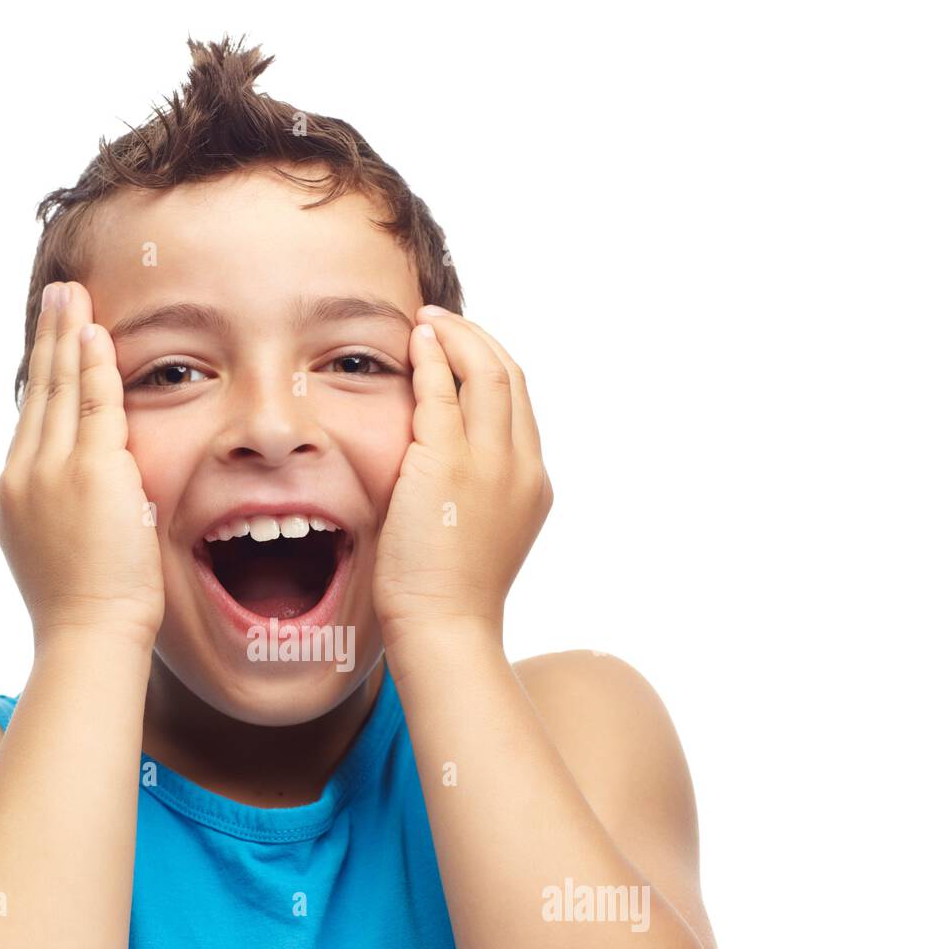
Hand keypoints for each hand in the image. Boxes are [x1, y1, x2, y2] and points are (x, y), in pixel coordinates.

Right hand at [0, 281, 164, 649]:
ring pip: (60, 391)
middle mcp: (22, 477)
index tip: (50, 343)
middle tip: (57, 297)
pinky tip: (97, 333)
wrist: (88, 634)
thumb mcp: (64, 551)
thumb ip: (69, 511)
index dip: (43, 378)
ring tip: (73, 297)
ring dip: (68, 337)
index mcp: (14, 497)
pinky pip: (93, 405)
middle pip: (37, 395)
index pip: (32, 423)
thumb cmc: (89, 610)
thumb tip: (91, 497)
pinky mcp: (87, 472)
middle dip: (49, 341)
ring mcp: (50, 472)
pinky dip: (95, 367)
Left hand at [372, 306, 551, 652]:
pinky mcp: (447, 464)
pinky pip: (442, 391)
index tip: (463, 352)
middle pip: (512, 377)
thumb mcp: (482, 535)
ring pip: (486, 372)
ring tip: (427, 321)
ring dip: (456, 337)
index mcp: (534, 483)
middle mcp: (522, 466)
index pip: (521, 405)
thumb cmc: (450, 596)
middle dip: (478, 340)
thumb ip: (480, 493)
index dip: (493, 366)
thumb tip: (451, 472)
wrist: (446, 627)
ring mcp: (489, 463)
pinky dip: (430, 359)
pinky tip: (414, 344)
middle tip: (444, 322)